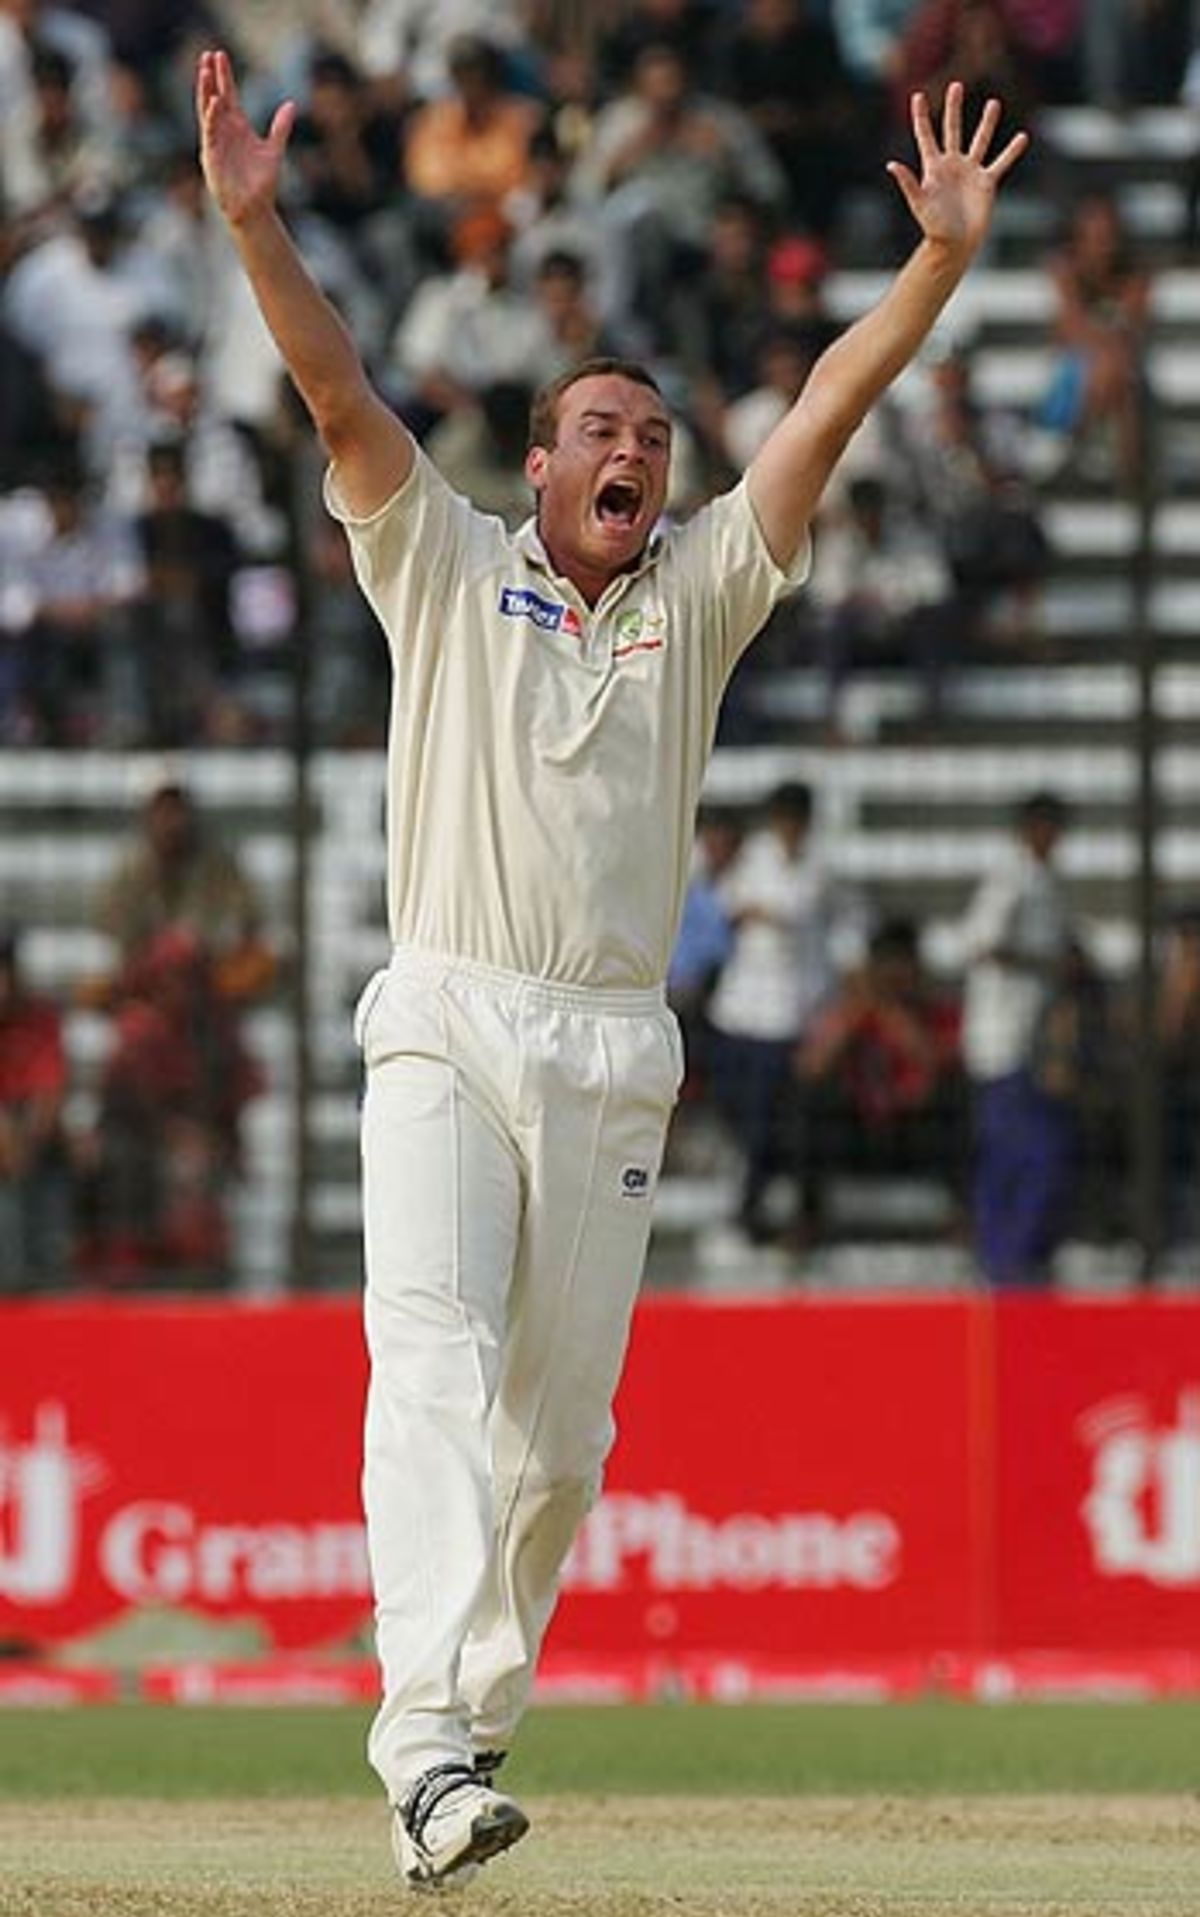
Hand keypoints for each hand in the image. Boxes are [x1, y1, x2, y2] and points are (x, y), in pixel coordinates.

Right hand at [196, 48, 295, 226]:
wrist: (254, 208)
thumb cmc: (262, 183)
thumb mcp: (274, 149)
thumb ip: (281, 127)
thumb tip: (291, 104)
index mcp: (238, 127)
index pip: (229, 95)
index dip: (225, 76)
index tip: (220, 55)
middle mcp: (224, 131)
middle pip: (214, 97)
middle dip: (211, 77)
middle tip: (207, 54)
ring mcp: (216, 142)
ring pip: (208, 111)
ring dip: (205, 91)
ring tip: (204, 71)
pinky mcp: (212, 155)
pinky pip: (210, 132)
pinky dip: (212, 117)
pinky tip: (214, 102)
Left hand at [887, 83, 1027, 263]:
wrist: (955, 245)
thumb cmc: (934, 228)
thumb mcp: (919, 203)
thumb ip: (908, 183)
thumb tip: (892, 164)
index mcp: (933, 168)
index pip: (925, 136)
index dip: (921, 116)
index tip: (917, 96)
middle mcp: (952, 165)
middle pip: (952, 129)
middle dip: (953, 108)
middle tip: (956, 86)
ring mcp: (970, 172)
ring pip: (979, 140)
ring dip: (986, 123)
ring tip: (993, 103)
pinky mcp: (986, 183)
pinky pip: (1001, 162)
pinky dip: (1011, 151)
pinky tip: (1022, 137)